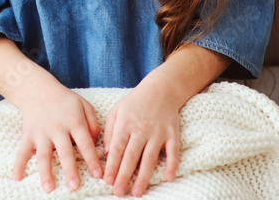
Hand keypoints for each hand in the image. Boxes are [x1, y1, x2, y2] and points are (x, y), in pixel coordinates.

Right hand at [12, 81, 102, 192]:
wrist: (38, 90)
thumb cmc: (65, 101)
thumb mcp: (84, 105)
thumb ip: (93, 123)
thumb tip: (95, 141)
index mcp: (74, 121)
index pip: (85, 143)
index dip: (92, 159)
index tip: (98, 175)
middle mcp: (57, 128)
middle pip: (64, 152)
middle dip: (70, 170)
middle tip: (74, 186)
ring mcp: (41, 133)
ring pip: (43, 155)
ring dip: (45, 172)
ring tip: (49, 188)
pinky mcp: (28, 135)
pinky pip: (22, 151)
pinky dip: (18, 165)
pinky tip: (16, 178)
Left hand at [101, 79, 181, 196]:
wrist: (161, 89)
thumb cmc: (135, 102)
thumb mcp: (117, 111)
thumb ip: (109, 131)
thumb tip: (106, 153)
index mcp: (125, 124)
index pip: (116, 148)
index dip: (111, 165)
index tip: (107, 180)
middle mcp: (141, 129)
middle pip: (131, 156)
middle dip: (124, 175)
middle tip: (118, 192)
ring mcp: (158, 132)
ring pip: (150, 158)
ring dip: (143, 176)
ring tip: (137, 192)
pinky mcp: (172, 133)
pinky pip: (173, 151)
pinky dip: (171, 164)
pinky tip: (167, 177)